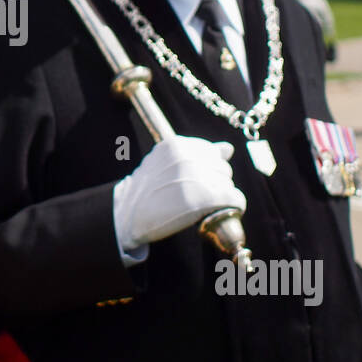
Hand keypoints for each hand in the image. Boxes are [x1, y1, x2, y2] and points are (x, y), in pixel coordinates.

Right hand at [113, 136, 246, 248]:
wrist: (127, 215)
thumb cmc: (147, 191)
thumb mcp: (166, 163)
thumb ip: (198, 154)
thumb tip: (228, 148)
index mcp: (177, 145)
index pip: (211, 153)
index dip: (206, 171)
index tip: (195, 184)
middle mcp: (187, 158)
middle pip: (222, 169)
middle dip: (215, 184)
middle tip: (197, 198)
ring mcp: (195, 177)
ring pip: (228, 184)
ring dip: (222, 197)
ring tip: (204, 207)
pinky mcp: (204, 199)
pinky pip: (234, 199)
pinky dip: (233, 207)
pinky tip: (219, 213)